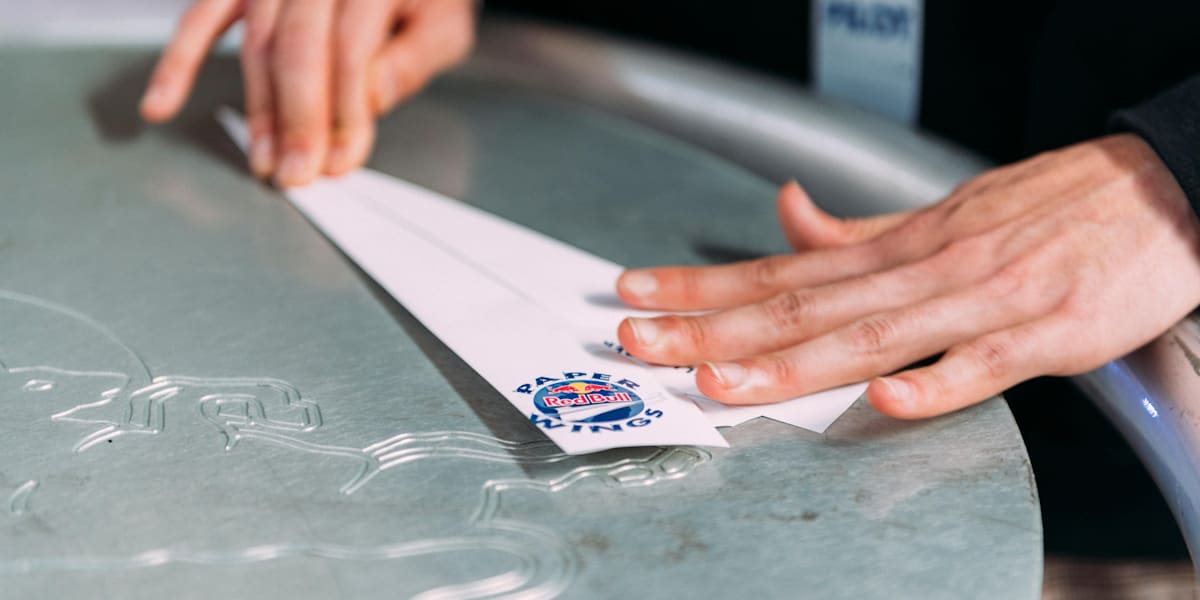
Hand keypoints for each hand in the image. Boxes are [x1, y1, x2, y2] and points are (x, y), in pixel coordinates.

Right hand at [139, 0, 475, 185]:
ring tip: (262, 162)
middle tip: (295, 175)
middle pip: (297, 46)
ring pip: (256, 40)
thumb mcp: (444, 23)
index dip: (344, 112)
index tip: (341, 162)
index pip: (350, 49)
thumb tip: (367, 100)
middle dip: (296, 119)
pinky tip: (162, 104)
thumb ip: (412, 59)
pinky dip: (178, 60)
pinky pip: (203, 16)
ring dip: (257, 107)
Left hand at [615, 134, 1199, 418]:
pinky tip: (884, 404)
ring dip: (791, 361)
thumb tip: (787, 217)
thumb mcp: (939, 213)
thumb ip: (857, 234)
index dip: (702, 284)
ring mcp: (982, 303)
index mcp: (896, 248)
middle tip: (638, 340)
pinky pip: (984, 366)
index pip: (778, 271)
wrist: (1160, 190)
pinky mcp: (1046, 334)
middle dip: (711, 326)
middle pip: (801, 307)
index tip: (638, 293)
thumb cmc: (1047, 208)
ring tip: (718, 378)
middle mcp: (923, 272)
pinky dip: (936, 385)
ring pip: (871, 337)